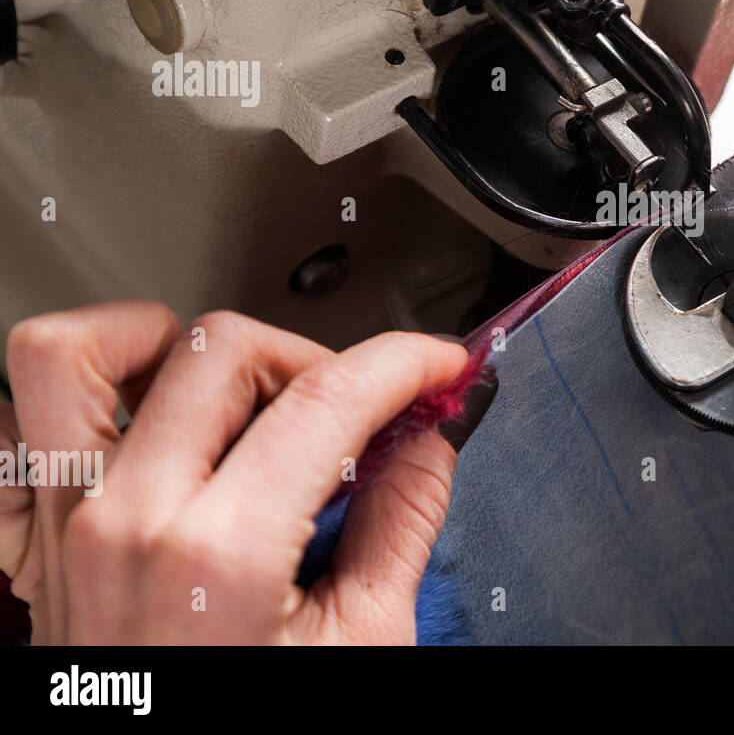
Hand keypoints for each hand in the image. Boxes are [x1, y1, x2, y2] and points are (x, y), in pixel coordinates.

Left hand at [0, 301, 468, 643]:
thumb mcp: (363, 645)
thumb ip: (402, 523)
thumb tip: (426, 442)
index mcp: (222, 552)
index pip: (330, 396)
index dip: (404, 362)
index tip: (435, 366)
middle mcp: (127, 523)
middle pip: (219, 350)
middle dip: (310, 358)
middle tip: (351, 405)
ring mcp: (60, 530)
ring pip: (76, 355)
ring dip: (160, 343)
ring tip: (222, 382)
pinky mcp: (22, 549)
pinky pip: (10, 430)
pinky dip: (72, 403)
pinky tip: (137, 425)